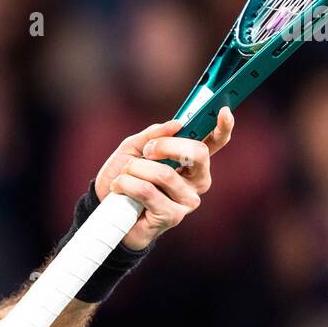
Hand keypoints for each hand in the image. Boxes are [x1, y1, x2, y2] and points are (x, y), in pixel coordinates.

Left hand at [94, 107, 234, 250]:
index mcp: (191, 162)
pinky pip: (148, 190)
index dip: (223, 127)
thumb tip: (177, 124)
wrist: (104, 208)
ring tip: (123, 176)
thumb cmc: (123, 177)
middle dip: (166, 145)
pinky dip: (126, 184)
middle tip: (146, 151)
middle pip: (197, 153)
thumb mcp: (133, 148)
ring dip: (135, 169)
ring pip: (164, 173)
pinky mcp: (173, 216)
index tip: (223, 111)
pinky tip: (120, 190)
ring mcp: (187, 200)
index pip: (214, 143)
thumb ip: (153, 134)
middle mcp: (196, 181)